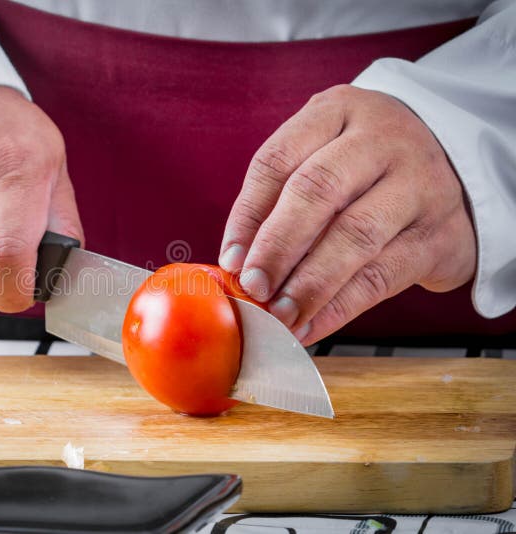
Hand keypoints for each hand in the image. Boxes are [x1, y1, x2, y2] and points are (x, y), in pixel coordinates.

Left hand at [219, 85, 475, 344]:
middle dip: (277, 246)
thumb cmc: (366, 170)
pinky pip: (382, 276)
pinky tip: (310, 326)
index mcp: (338, 112)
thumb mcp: (324, 155)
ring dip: (308, 283)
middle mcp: (383, 140)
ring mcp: (420, 184)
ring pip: (354, 235)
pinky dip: (339, 307)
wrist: (458, 172)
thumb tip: (238, 262)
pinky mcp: (441, 234)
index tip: (230, 259)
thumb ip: (281, 197)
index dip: (247, 215)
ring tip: (279, 314)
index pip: (278, 160)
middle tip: (253, 287)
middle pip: (317, 190)